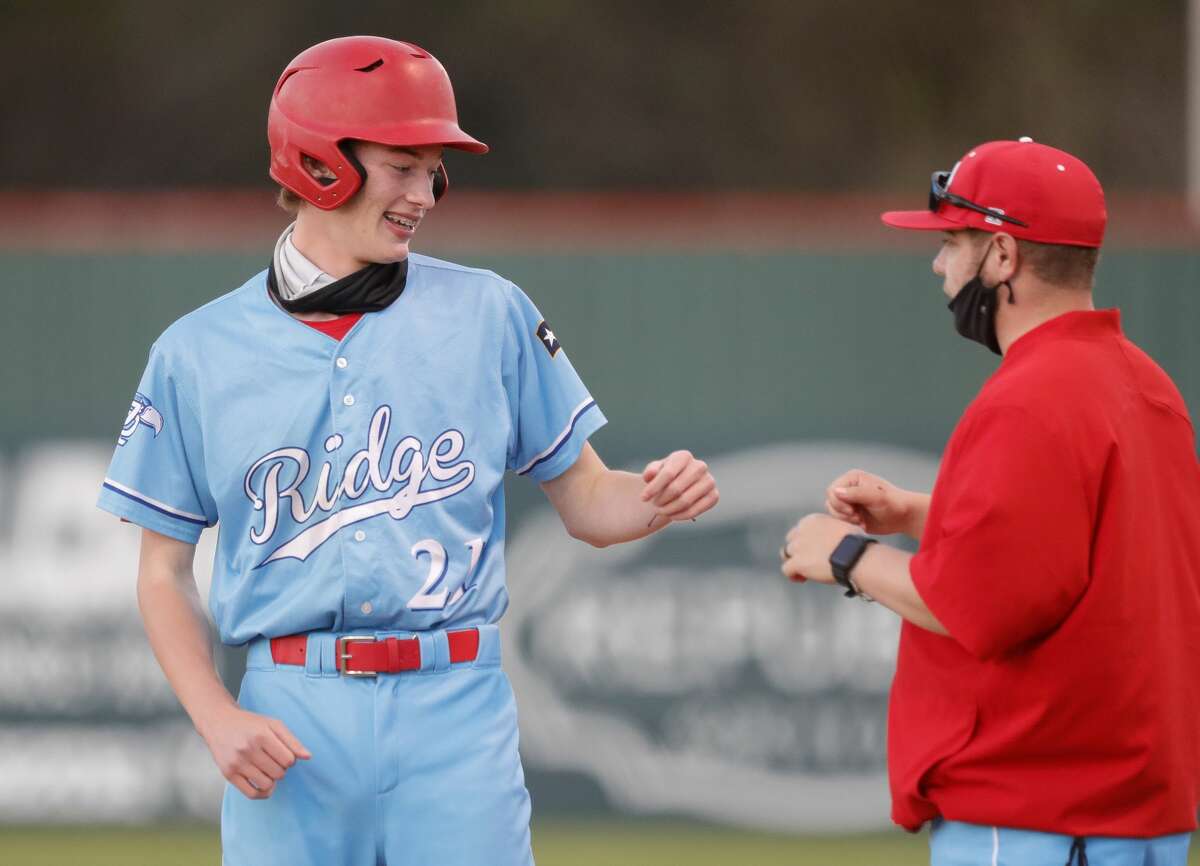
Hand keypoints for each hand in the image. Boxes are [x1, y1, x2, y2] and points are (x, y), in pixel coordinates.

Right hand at [197, 704, 311, 799]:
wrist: (219, 722)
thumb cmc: (250, 724)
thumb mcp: (273, 724)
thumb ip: (292, 741)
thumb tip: (308, 757)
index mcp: (262, 735)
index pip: (288, 760)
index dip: (290, 759)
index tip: (284, 754)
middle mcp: (247, 749)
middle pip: (279, 773)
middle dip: (281, 768)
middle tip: (274, 760)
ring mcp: (236, 763)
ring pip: (267, 784)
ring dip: (272, 780)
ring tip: (267, 769)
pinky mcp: (228, 774)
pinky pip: (251, 794)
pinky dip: (262, 793)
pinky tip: (264, 783)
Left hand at [641, 450, 718, 524]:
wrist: (682, 484)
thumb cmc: (665, 476)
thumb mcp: (655, 470)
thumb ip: (651, 471)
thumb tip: (649, 476)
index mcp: (684, 456)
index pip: (668, 474)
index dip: (653, 488)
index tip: (643, 498)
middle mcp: (700, 466)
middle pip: (676, 488)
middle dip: (661, 500)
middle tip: (654, 505)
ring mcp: (709, 481)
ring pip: (685, 501)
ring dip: (669, 509)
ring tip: (660, 511)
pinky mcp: (714, 496)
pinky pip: (696, 510)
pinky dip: (681, 516)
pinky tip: (671, 515)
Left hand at [780, 513, 858, 583]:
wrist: (855, 555)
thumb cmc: (856, 543)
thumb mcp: (842, 526)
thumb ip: (830, 530)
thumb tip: (834, 538)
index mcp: (812, 520)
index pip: (800, 530)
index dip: (806, 541)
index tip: (814, 550)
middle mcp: (802, 530)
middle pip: (791, 542)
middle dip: (798, 551)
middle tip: (809, 561)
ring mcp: (798, 547)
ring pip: (786, 554)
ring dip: (794, 562)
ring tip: (805, 572)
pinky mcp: (797, 562)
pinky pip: (786, 570)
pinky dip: (792, 575)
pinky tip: (801, 579)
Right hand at [825, 469, 916, 536]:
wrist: (903, 517)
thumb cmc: (894, 503)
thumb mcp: (877, 497)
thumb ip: (857, 493)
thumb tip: (836, 492)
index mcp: (852, 478)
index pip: (832, 490)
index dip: (839, 503)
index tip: (853, 511)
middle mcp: (848, 488)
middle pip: (830, 501)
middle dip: (843, 513)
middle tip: (858, 517)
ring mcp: (848, 501)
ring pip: (833, 512)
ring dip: (846, 520)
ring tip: (861, 521)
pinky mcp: (850, 513)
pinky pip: (839, 520)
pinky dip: (849, 524)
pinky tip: (862, 524)